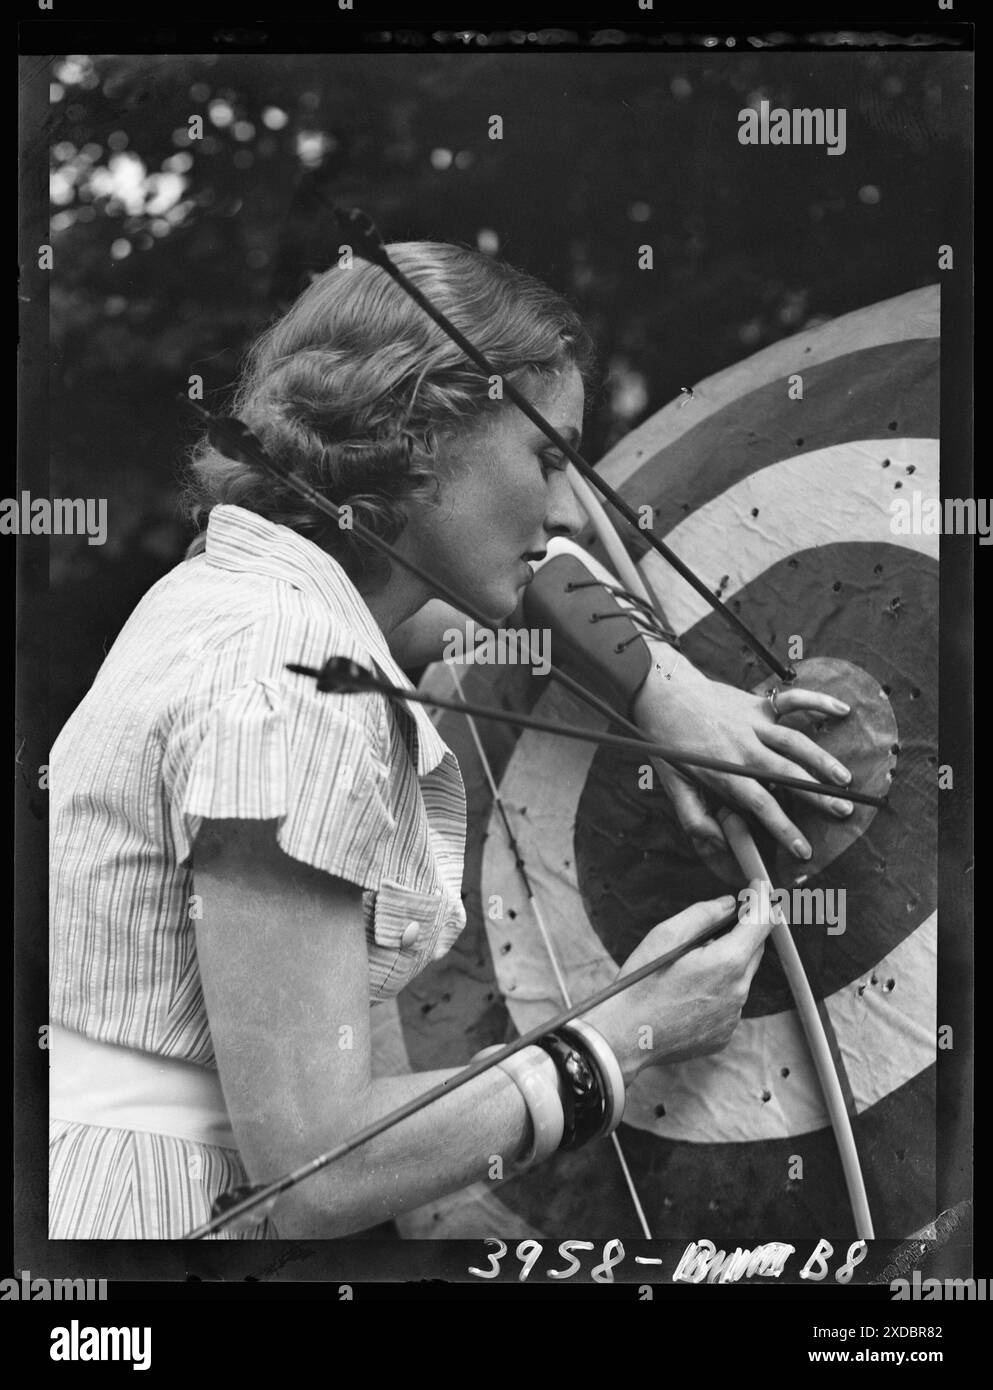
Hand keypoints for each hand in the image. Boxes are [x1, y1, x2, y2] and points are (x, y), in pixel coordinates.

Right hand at [583, 887, 774, 1083]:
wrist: (624, 1036)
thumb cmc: (641, 983)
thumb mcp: (665, 935)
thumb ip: (703, 914)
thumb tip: (728, 904)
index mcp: (727, 963)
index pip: (761, 923)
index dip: (762, 900)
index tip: (760, 886)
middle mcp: (739, 991)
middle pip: (754, 950)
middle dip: (741, 934)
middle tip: (709, 930)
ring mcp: (733, 1016)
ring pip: (741, 978)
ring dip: (726, 965)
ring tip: (688, 969)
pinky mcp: (724, 1034)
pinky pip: (730, 1003)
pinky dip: (718, 992)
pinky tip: (688, 994)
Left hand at [634, 650, 853, 865]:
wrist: (662, 695)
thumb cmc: (669, 743)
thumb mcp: (674, 786)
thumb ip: (695, 818)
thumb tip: (720, 843)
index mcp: (725, 772)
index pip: (761, 805)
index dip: (784, 829)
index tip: (804, 849)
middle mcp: (743, 748)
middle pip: (787, 774)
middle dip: (817, 795)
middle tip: (843, 811)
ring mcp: (752, 724)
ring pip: (795, 741)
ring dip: (823, 760)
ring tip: (846, 779)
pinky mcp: (757, 705)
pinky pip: (792, 700)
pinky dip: (818, 701)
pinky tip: (842, 710)